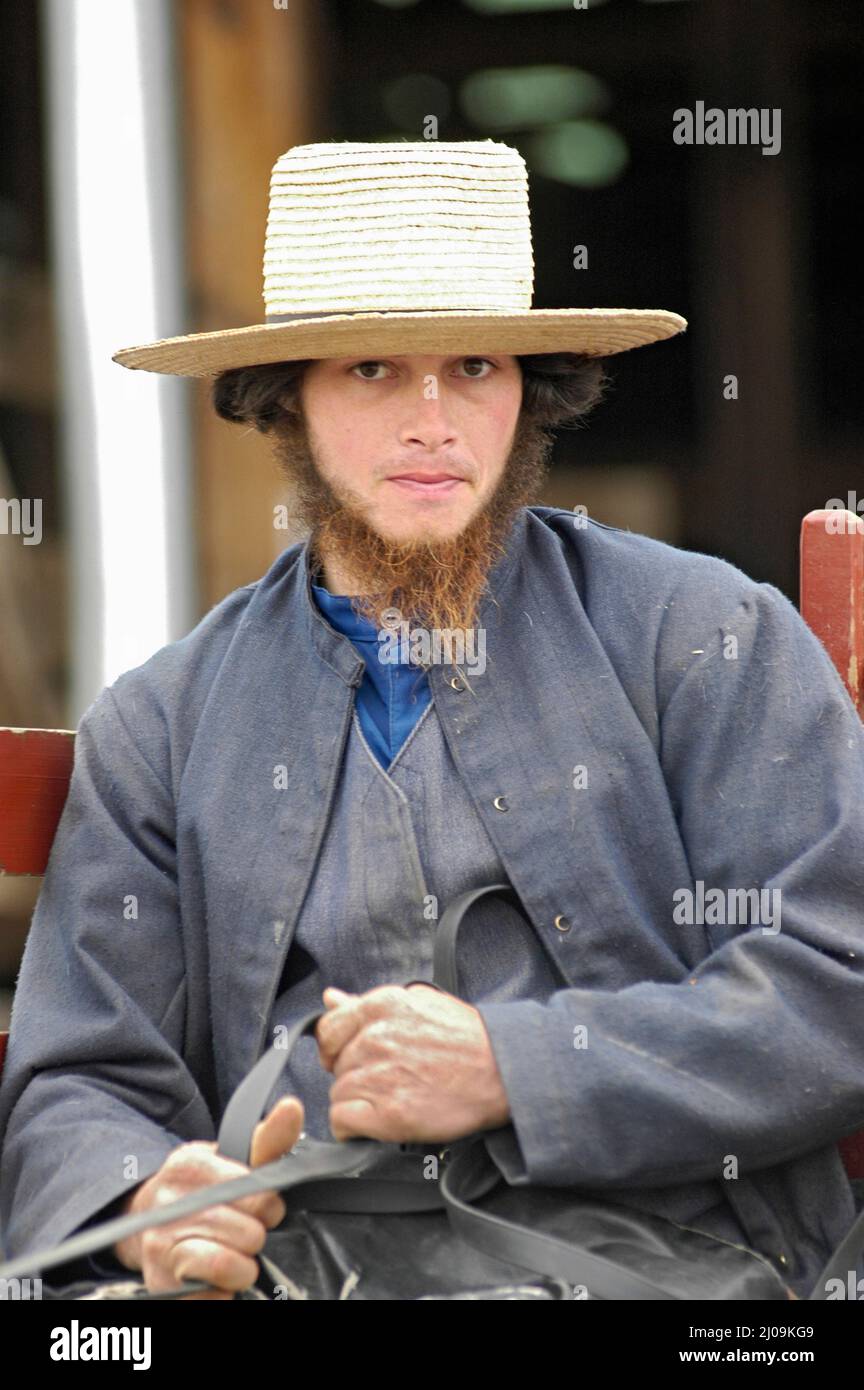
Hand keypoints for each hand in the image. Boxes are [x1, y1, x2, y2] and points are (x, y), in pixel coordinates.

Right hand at [113, 1095, 303, 1299]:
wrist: (143, 1221)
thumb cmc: (202, 1189)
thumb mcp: (232, 1158)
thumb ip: (268, 1139)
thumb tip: (292, 1106)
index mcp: (191, 1165)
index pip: (260, 1195)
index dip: (269, 1207)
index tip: (259, 1208)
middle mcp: (171, 1205)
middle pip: (250, 1234)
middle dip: (255, 1237)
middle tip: (243, 1233)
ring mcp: (160, 1246)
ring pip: (231, 1266)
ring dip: (242, 1268)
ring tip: (233, 1256)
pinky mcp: (159, 1285)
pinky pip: (212, 1300)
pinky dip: (223, 1295)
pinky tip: (216, 1280)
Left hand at [314, 983, 509, 1142]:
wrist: (503, 1072)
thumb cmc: (466, 1038)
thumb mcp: (418, 1005)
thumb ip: (368, 1004)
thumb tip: (332, 998)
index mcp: (382, 1006)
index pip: (327, 1029)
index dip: (338, 1048)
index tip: (353, 1057)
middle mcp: (377, 1038)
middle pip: (336, 1066)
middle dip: (356, 1074)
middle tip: (391, 1078)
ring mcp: (381, 1076)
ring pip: (339, 1094)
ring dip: (359, 1101)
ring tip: (394, 1097)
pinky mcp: (388, 1114)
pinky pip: (342, 1121)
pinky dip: (354, 1126)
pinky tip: (380, 1120)